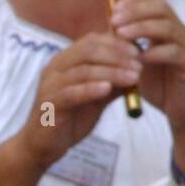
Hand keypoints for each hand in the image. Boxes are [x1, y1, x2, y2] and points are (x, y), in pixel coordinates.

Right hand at [17, 32, 143, 168]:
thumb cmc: (73, 117)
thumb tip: (140, 69)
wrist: (44, 145)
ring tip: (134, 77)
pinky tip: (108, 89)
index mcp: (66, 60)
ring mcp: (50, 85)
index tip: (140, 51)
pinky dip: (90, 89)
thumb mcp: (99, 97)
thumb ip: (115, 82)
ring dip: (111, 72)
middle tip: (139, 65)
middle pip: (87, 50)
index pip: (91, 41)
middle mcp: (56, 67)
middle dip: (117, 55)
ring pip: (82, 70)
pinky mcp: (49, 104)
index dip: (117, 43)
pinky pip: (70, 93)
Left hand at [109, 0, 184, 133]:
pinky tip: (139, 59)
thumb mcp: (139, 59)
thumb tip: (108, 26)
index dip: (134, 0)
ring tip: (121, 34)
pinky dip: (155, 52)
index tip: (114, 9)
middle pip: (161, 7)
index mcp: (168, 28)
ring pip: (168, 27)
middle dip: (135, 10)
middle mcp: (180, 33)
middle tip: (114, 20)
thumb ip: (129, 43)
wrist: (183, 110)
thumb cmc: (160, 84)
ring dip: (142, 28)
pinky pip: (175, 53)